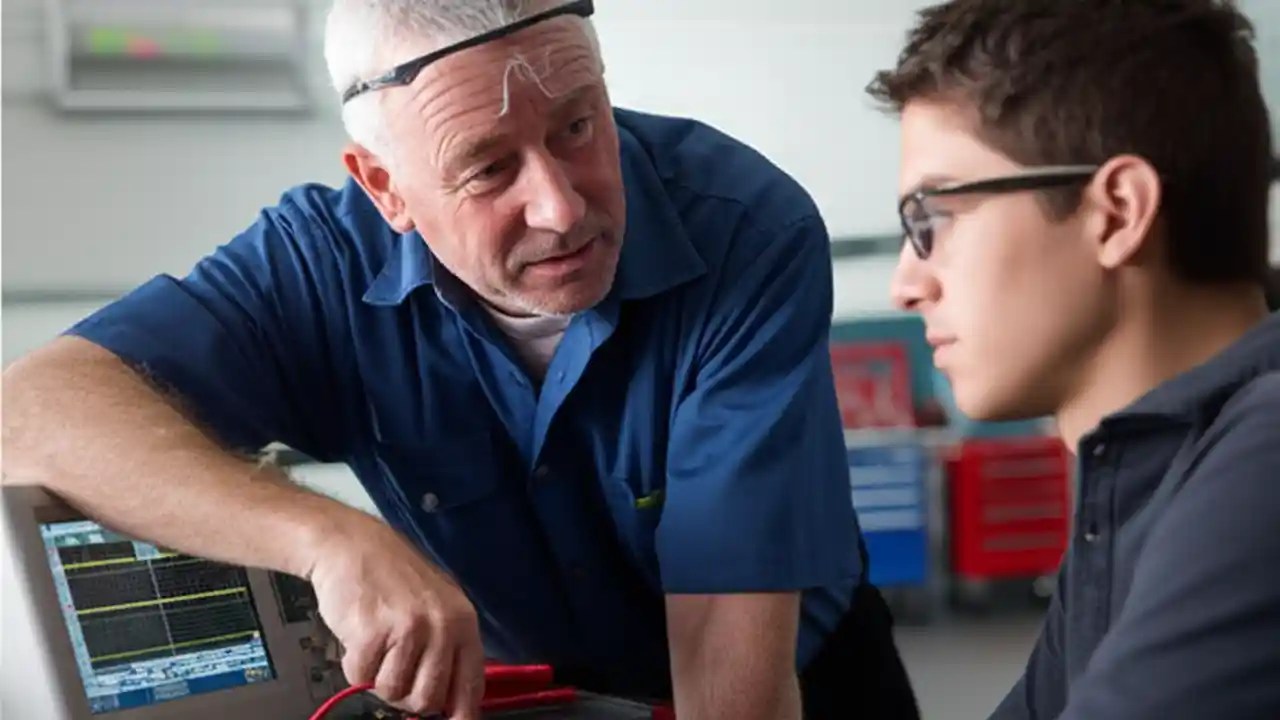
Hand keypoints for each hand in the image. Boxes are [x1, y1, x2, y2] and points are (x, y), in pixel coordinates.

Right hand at [306, 516, 484, 717]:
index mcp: (462, 622)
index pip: (471, 685)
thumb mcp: (436, 605)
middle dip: (408, 695)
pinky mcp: (373, 633)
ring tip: (378, 645)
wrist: (351, 545)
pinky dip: (354, 666)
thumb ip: (447, 648)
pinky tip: (359, 636)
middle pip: (428, 700)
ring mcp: (408, 630)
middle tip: (395, 670)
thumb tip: (452, 703)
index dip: (461, 714)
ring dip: (378, 678)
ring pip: (393, 692)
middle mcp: (441, 627)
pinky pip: (361, 678)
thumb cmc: (393, 578)